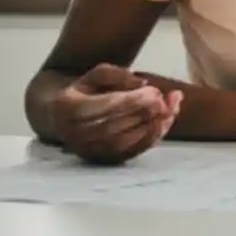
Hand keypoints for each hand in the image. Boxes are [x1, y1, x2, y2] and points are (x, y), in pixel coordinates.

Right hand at [51, 63, 182, 164]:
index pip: (104, 107)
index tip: (156, 91)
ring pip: (123, 143)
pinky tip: (165, 123)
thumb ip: (116, 74)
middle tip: (166, 100)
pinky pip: (130, 153)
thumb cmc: (84, 92)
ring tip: (171, 110)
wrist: (63, 118)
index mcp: (68, 108)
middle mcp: (74, 134)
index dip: (133, 100)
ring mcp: (88, 151)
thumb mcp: (94, 75)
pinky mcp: (102, 161)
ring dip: (152, 127)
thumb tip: (143, 83)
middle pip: (114, 127)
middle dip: (144, 113)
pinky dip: (151, 138)